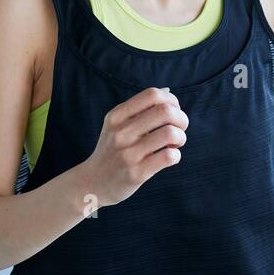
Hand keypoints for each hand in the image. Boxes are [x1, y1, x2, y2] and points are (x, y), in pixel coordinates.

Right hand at [82, 86, 187, 208]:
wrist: (92, 183)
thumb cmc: (111, 151)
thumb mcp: (115, 126)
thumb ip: (139, 109)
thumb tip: (168, 92)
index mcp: (116, 116)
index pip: (152, 94)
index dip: (171, 100)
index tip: (172, 112)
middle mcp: (120, 133)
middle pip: (165, 111)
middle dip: (181, 119)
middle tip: (179, 129)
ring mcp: (127, 154)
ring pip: (170, 133)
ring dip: (180, 138)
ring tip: (174, 144)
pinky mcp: (136, 173)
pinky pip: (168, 156)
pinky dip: (176, 155)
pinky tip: (169, 157)